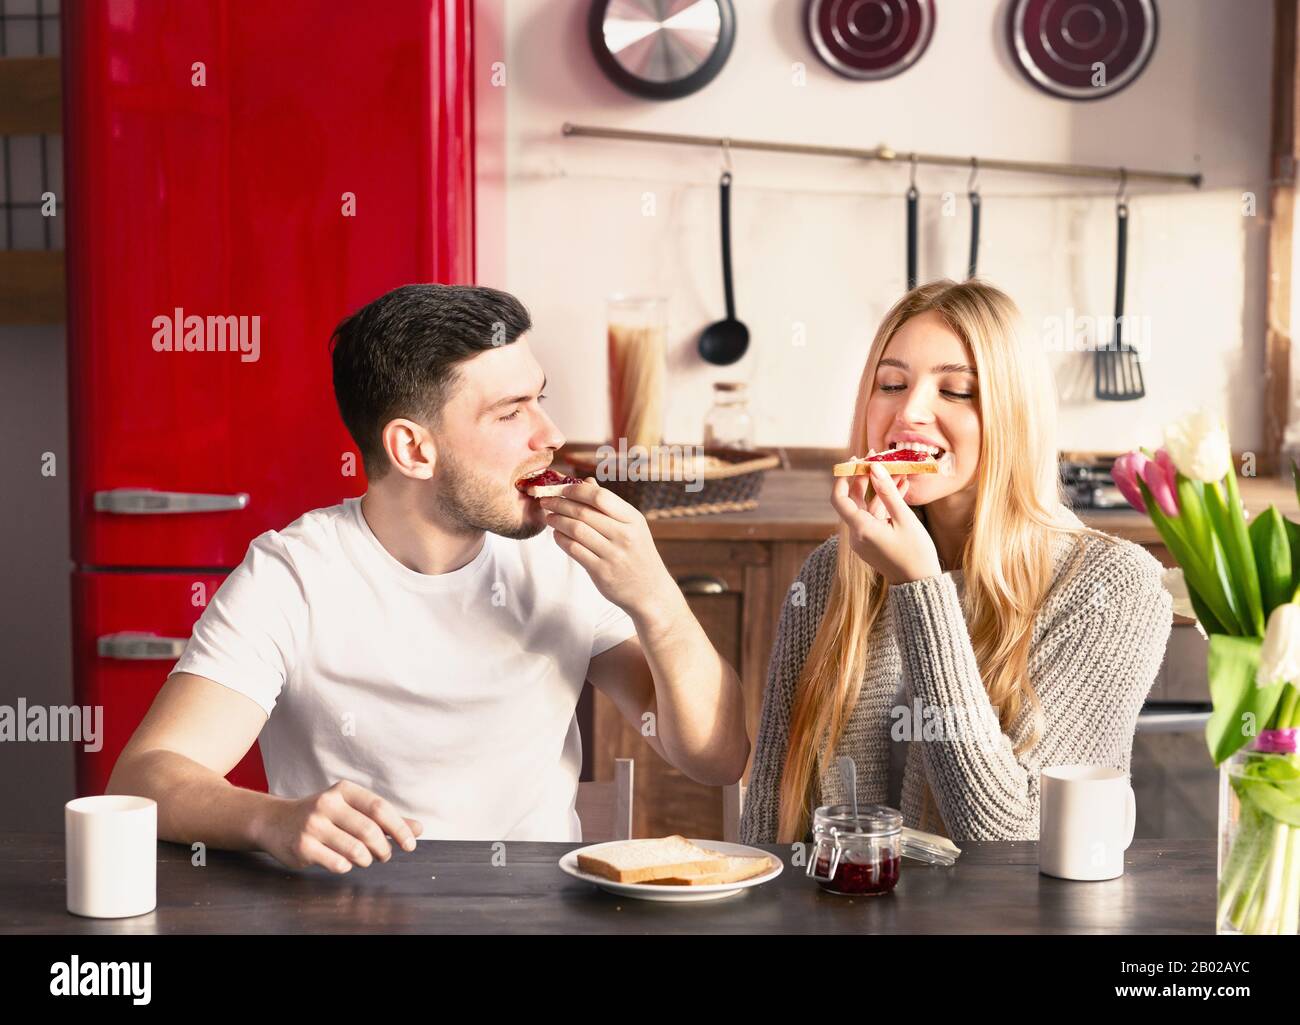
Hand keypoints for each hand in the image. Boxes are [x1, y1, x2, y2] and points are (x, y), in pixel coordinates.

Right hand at [253, 779, 422, 872]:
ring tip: (366, 859)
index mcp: (343, 790)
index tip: (411, 844)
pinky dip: (347, 866)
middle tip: (385, 855)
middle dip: (384, 849)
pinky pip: (338, 863)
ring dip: (367, 860)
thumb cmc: (323, 816)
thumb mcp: (352, 809)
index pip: (379, 808)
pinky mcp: (302, 847)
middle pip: (370, 831)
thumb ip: (385, 819)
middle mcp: (327, 804)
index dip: (399, 828)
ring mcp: (313, 826)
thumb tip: (419, 828)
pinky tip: (344, 862)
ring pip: (356, 850)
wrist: (275, 822)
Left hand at [539, 477, 676, 617]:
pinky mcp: (601, 572)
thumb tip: (586, 482)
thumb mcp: (632, 526)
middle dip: (560, 503)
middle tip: (546, 500)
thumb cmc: (637, 553)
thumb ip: (609, 505)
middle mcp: (624, 535)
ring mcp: (613, 554)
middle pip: (584, 512)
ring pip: (576, 530)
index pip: (600, 496)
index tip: (561, 489)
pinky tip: (557, 535)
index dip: (576, 490)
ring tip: (549, 517)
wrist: (649, 591)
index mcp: (633, 519)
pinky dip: (561, 539)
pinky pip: (574, 550)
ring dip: (558, 521)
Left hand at [830, 463, 942, 584]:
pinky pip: (873, 518)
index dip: (843, 478)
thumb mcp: (904, 519)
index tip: (855, 462)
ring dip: (880, 491)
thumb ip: (887, 492)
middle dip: (866, 479)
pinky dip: (884, 505)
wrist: (920, 584)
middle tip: (879, 459)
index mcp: (861, 529)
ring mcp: (862, 540)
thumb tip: (874, 468)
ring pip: (867, 508)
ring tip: (899, 472)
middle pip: (854, 500)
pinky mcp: (871, 543)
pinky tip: (900, 489)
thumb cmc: (916, 553)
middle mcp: (856, 535)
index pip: (839, 498)